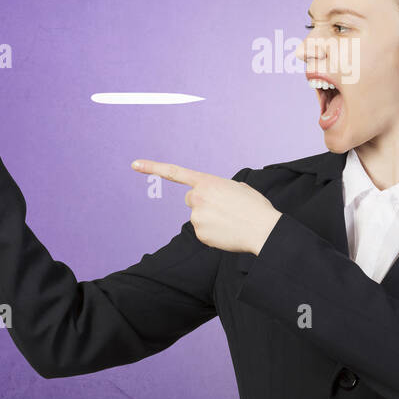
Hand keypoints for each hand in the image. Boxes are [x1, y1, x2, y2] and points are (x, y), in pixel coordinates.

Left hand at [131, 158, 281, 254]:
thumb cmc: (255, 207)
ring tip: (230, 221)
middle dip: (203, 202)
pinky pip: (203, 232)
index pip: (175, 172)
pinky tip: (227, 232)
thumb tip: (214, 199)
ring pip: (198, 217)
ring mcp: (197, 217)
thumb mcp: (239, 188)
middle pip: (191, 199)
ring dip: (211, 219)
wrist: (263, 229)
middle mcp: (197, 197)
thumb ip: (220, 188)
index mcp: (208, 182)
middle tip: (224, 208)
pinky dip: (213, 233)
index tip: (134, 164)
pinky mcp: (200, 234)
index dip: (153, 167)